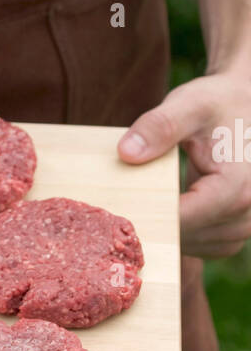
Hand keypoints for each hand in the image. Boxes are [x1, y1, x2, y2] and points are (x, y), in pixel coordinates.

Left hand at [118, 73, 250, 257]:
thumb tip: (126, 153)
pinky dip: (179, 236)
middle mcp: (246, 212)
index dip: (147, 218)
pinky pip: (201, 247)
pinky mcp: (234, 232)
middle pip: (185, 237)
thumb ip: (159, 126)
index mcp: (236, 185)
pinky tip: (158, 216)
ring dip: (165, 233)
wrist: (244, 106)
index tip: (113, 214)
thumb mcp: (189, 104)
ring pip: (192, 247)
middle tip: (115, 216)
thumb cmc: (217, 103)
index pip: (182, 219)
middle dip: (152, 225)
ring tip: (138, 211)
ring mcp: (243, 226)